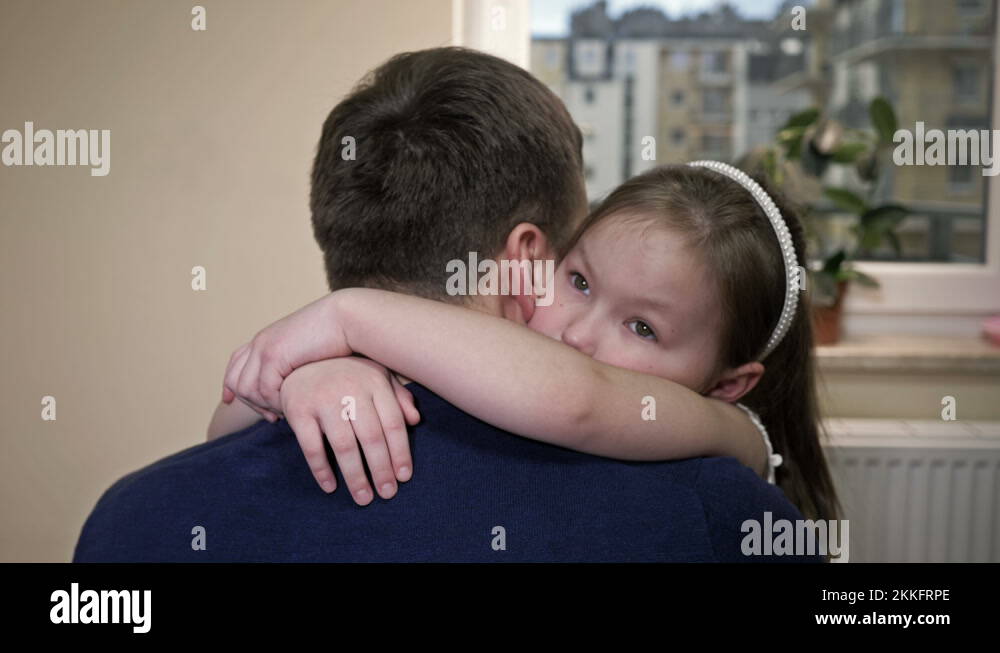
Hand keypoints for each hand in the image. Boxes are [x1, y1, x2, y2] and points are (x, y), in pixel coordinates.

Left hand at [222, 292, 351, 419]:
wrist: (348, 319)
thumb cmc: (339, 337)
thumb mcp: (309, 351)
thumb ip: (295, 365)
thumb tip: (292, 384)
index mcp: (267, 338)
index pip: (236, 363)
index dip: (230, 384)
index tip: (229, 401)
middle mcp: (261, 342)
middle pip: (235, 379)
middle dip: (249, 403)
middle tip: (272, 417)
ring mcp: (265, 348)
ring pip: (247, 389)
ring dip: (265, 405)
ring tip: (285, 413)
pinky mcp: (274, 355)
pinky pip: (264, 389)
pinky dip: (276, 402)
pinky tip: (292, 406)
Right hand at [280, 357, 419, 504]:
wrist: (299, 360)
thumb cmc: (346, 374)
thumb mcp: (375, 376)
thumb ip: (397, 396)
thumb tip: (416, 419)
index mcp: (374, 382)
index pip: (392, 423)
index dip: (400, 452)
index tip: (404, 477)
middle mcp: (350, 389)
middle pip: (371, 437)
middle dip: (381, 470)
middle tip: (387, 494)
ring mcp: (323, 399)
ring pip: (344, 446)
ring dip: (356, 476)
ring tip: (364, 498)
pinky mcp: (298, 410)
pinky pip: (312, 447)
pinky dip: (321, 470)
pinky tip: (330, 487)